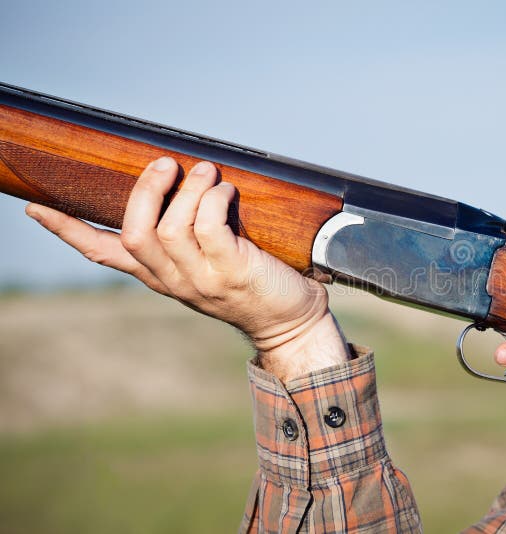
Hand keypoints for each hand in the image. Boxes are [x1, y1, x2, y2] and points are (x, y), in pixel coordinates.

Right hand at [26, 157, 348, 380]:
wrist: (292, 325)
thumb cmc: (255, 284)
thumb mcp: (209, 265)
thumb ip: (187, 238)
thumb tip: (179, 185)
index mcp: (161, 277)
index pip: (104, 254)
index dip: (68, 230)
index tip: (35, 208)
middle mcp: (174, 280)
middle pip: (134, 232)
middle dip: (145, 191)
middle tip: (166, 164)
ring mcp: (202, 280)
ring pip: (170, 227)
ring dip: (187, 190)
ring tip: (208, 172)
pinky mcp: (232, 272)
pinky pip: (209, 227)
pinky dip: (214, 200)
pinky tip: (228, 191)